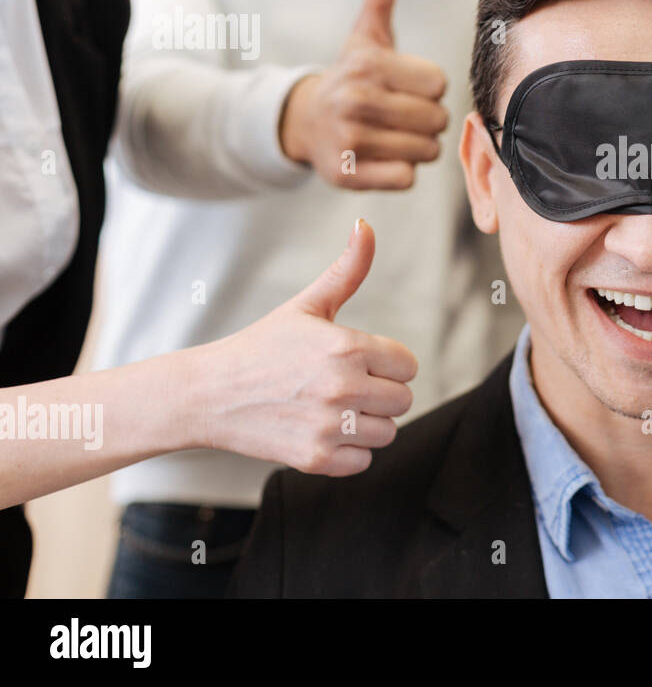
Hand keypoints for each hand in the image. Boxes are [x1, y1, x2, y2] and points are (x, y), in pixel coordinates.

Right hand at [196, 219, 416, 476]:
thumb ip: (347, 269)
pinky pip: (363, 461)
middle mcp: (343, 387)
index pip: (408, 365)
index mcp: (348, 346)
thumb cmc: (263, 346)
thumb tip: (366, 225)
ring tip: (333, 408)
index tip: (359, 362)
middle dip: (379, 393)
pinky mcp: (315, 458)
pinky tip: (322, 431)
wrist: (208, 395)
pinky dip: (348, 452)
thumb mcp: (306, 305)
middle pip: (402, 400)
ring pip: (387, 432)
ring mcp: (329, 425)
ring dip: (366, 424)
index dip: (387, 364)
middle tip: (344, 386)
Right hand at [279, 0, 447, 189]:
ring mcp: (350, 140)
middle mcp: (356, 101)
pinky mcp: (348, 174)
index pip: (439, 84)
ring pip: (426, 151)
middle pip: (436, 120)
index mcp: (368, 65)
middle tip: (399, 114)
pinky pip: (406, 178)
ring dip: (417, 146)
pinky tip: (382, 156)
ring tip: (390, 134)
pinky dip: (401, 170)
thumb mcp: (366, 36)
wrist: (305, 121)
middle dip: (426, 119)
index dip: (428, 88)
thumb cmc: (353, 77)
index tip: (404, 86)